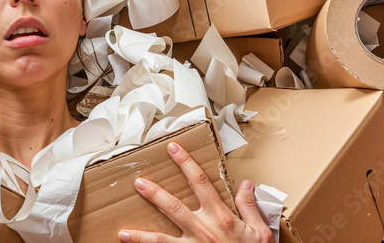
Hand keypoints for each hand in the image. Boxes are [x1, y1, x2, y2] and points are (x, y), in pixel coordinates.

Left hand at [119, 142, 271, 242]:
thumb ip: (250, 206)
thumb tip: (245, 184)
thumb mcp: (260, 231)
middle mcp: (203, 230)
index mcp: (221, 217)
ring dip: (141, 236)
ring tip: (124, 233)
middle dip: (154, 194)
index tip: (173, 149)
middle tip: (138, 183)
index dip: (185, 163)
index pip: (199, 182)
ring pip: (162, 240)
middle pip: (173, 207)